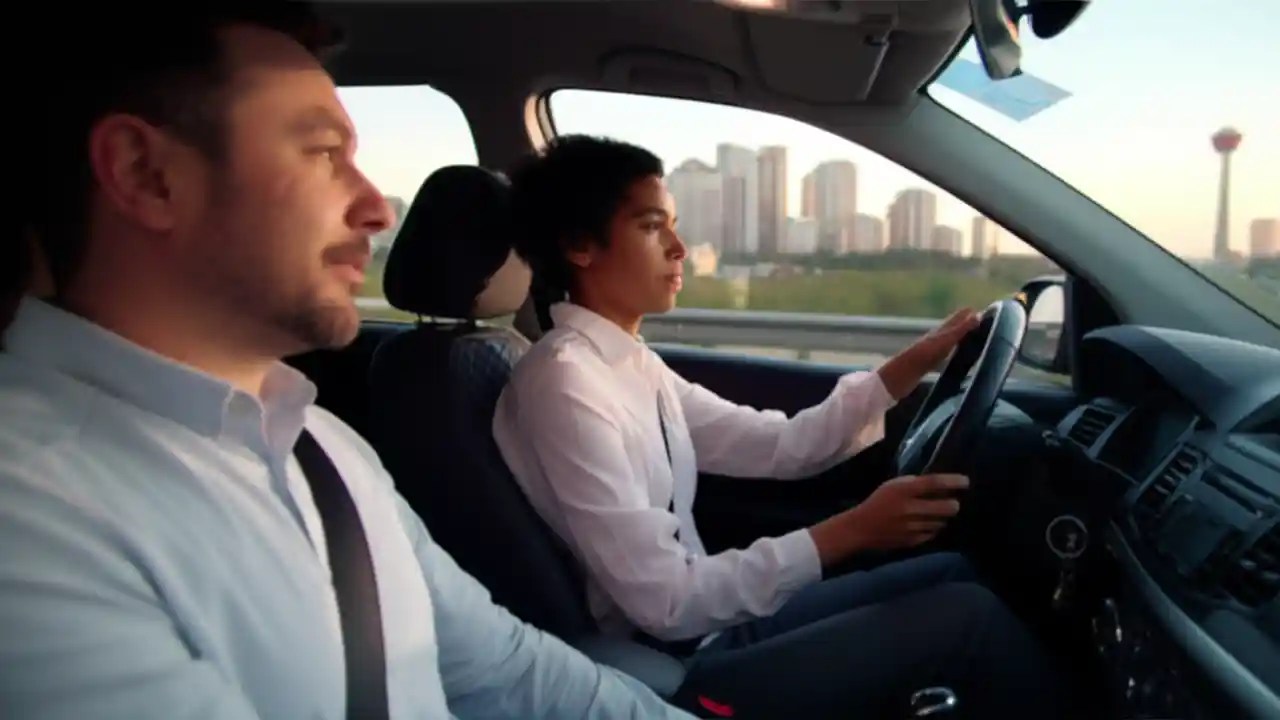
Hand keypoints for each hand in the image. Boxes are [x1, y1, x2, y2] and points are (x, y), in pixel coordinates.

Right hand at [809, 474, 968, 564]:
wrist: (860, 529)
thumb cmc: (878, 502)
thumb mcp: (893, 486)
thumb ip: (915, 485)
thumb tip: (942, 486)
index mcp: (903, 490)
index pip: (935, 483)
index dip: (953, 482)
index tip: (966, 481)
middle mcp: (910, 508)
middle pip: (947, 507)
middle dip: (953, 504)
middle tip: (952, 502)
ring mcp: (913, 527)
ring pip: (942, 521)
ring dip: (942, 517)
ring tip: (934, 513)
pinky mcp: (913, 541)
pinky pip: (933, 533)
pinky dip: (933, 528)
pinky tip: (925, 524)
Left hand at [877, 308, 980, 398]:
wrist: (900, 375)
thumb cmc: (922, 356)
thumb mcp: (944, 341)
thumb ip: (960, 329)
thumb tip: (978, 314)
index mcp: (940, 330)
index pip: (958, 317)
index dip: (970, 314)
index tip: (988, 313)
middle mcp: (936, 338)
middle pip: (954, 328)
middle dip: (968, 325)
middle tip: (985, 325)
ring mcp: (932, 351)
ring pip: (950, 341)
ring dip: (962, 339)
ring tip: (976, 340)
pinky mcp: (929, 364)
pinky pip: (946, 354)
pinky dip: (955, 352)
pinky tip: (958, 359)